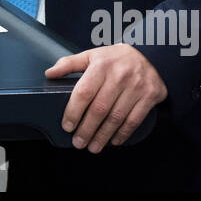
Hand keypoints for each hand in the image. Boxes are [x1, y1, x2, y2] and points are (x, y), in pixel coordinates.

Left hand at [46, 44, 166, 152]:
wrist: (151, 54)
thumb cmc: (116, 58)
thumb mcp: (91, 55)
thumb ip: (69, 64)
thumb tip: (49, 73)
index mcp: (101, 65)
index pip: (84, 92)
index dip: (73, 112)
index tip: (67, 126)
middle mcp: (119, 76)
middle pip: (99, 109)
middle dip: (86, 129)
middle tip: (78, 142)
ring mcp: (136, 87)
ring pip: (116, 118)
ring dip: (102, 136)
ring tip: (93, 147)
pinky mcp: (149, 96)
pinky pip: (134, 120)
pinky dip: (123, 134)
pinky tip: (114, 141)